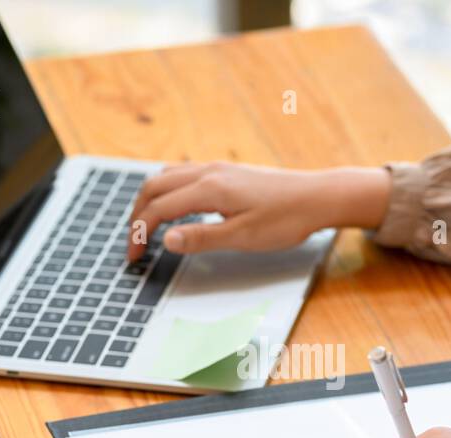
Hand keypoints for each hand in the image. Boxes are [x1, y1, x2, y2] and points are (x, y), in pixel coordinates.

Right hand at [126, 163, 390, 260]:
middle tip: (133, 243)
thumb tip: (165, 240)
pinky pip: (183, 173)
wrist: (316, 197)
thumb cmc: (285, 220)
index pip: (158, 209)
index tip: (133, 256)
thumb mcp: (243, 237)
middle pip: (154, 187)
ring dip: (149, 199)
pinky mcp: (227, 170)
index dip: (139, 234)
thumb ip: (202, 238)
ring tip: (145, 225)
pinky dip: (166, 190)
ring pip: (167, 176)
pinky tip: (173, 206)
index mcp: (209, 189)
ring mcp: (217, 168)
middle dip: (136, 215)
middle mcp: (208, 172)